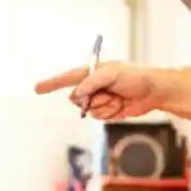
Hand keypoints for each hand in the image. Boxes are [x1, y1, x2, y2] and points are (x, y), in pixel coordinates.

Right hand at [34, 62, 164, 119]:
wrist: (154, 92)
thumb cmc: (135, 77)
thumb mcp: (113, 74)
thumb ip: (92, 82)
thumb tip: (77, 93)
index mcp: (92, 73)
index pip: (67, 78)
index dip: (51, 83)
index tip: (37, 88)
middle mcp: (93, 86)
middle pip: (76, 99)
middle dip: (90, 99)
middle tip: (108, 92)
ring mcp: (100, 100)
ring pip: (89, 110)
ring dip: (104, 106)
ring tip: (118, 97)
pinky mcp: (107, 112)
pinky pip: (100, 117)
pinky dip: (110, 112)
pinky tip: (121, 105)